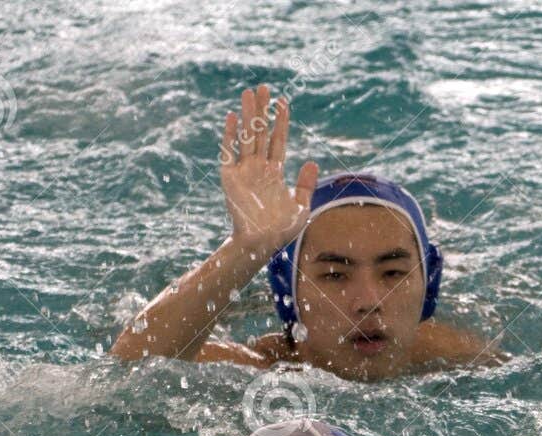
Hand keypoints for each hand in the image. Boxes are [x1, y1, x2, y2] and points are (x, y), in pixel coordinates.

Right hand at [219, 84, 318, 255]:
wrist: (262, 243)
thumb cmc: (282, 230)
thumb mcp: (301, 206)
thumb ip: (306, 184)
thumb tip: (312, 161)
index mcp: (274, 172)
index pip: (278, 141)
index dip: (281, 122)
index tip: (284, 102)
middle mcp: (258, 167)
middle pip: (261, 132)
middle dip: (263, 110)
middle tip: (264, 87)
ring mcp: (243, 170)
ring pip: (247, 136)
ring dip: (249, 115)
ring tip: (249, 92)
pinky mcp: (229, 177)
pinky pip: (229, 152)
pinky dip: (231, 135)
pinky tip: (234, 117)